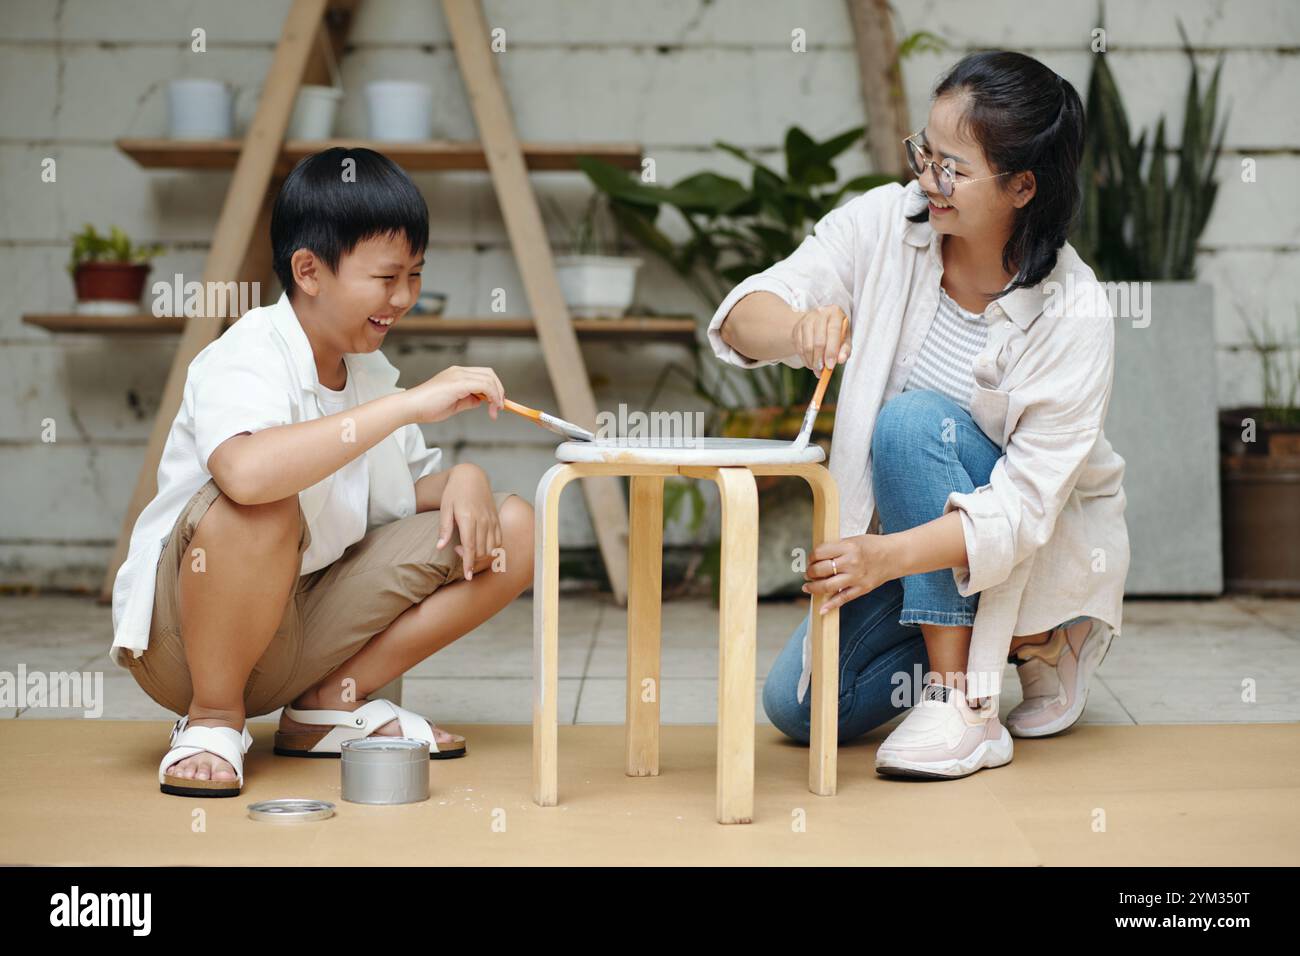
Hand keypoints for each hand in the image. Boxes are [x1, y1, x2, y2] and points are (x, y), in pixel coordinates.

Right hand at [406, 366, 504, 424]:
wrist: (410, 407)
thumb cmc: (427, 408)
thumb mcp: (454, 405)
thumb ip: (468, 401)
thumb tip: (481, 401)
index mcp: (457, 375)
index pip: (483, 376)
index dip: (495, 389)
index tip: (497, 405)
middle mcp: (459, 371)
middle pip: (489, 374)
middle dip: (499, 391)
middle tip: (500, 407)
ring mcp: (458, 375)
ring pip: (489, 378)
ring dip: (497, 395)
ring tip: (496, 411)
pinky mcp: (458, 382)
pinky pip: (484, 385)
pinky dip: (493, 396)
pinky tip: (492, 407)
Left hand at [436, 464, 501, 580]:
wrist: (471, 476)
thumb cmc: (455, 492)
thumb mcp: (445, 508)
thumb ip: (444, 528)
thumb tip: (440, 547)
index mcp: (468, 518)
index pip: (470, 547)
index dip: (469, 563)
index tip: (468, 576)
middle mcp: (483, 520)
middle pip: (482, 550)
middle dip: (472, 560)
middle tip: (458, 554)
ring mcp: (492, 520)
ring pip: (492, 548)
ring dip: (482, 556)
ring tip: (469, 551)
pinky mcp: (497, 520)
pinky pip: (499, 540)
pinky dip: (492, 549)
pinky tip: (482, 548)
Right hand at [791, 305, 850, 372]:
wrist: (819, 323)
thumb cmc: (836, 332)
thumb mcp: (845, 338)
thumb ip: (845, 349)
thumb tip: (841, 360)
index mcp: (835, 312)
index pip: (833, 332)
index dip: (831, 351)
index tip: (830, 366)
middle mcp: (819, 313)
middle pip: (818, 341)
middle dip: (820, 359)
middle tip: (822, 371)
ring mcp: (806, 320)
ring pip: (807, 347)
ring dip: (812, 362)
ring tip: (817, 369)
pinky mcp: (797, 328)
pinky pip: (799, 348)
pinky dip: (805, 359)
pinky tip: (811, 363)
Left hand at [802, 533, 897, 613]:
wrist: (895, 555)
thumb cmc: (873, 546)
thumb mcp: (853, 540)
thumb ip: (836, 548)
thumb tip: (816, 557)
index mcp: (848, 547)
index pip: (819, 553)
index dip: (811, 557)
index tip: (811, 559)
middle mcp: (851, 562)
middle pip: (821, 570)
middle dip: (810, 572)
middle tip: (808, 573)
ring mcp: (856, 577)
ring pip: (828, 586)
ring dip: (814, 588)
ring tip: (808, 587)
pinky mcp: (862, 588)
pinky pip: (843, 598)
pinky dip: (831, 605)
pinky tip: (822, 609)